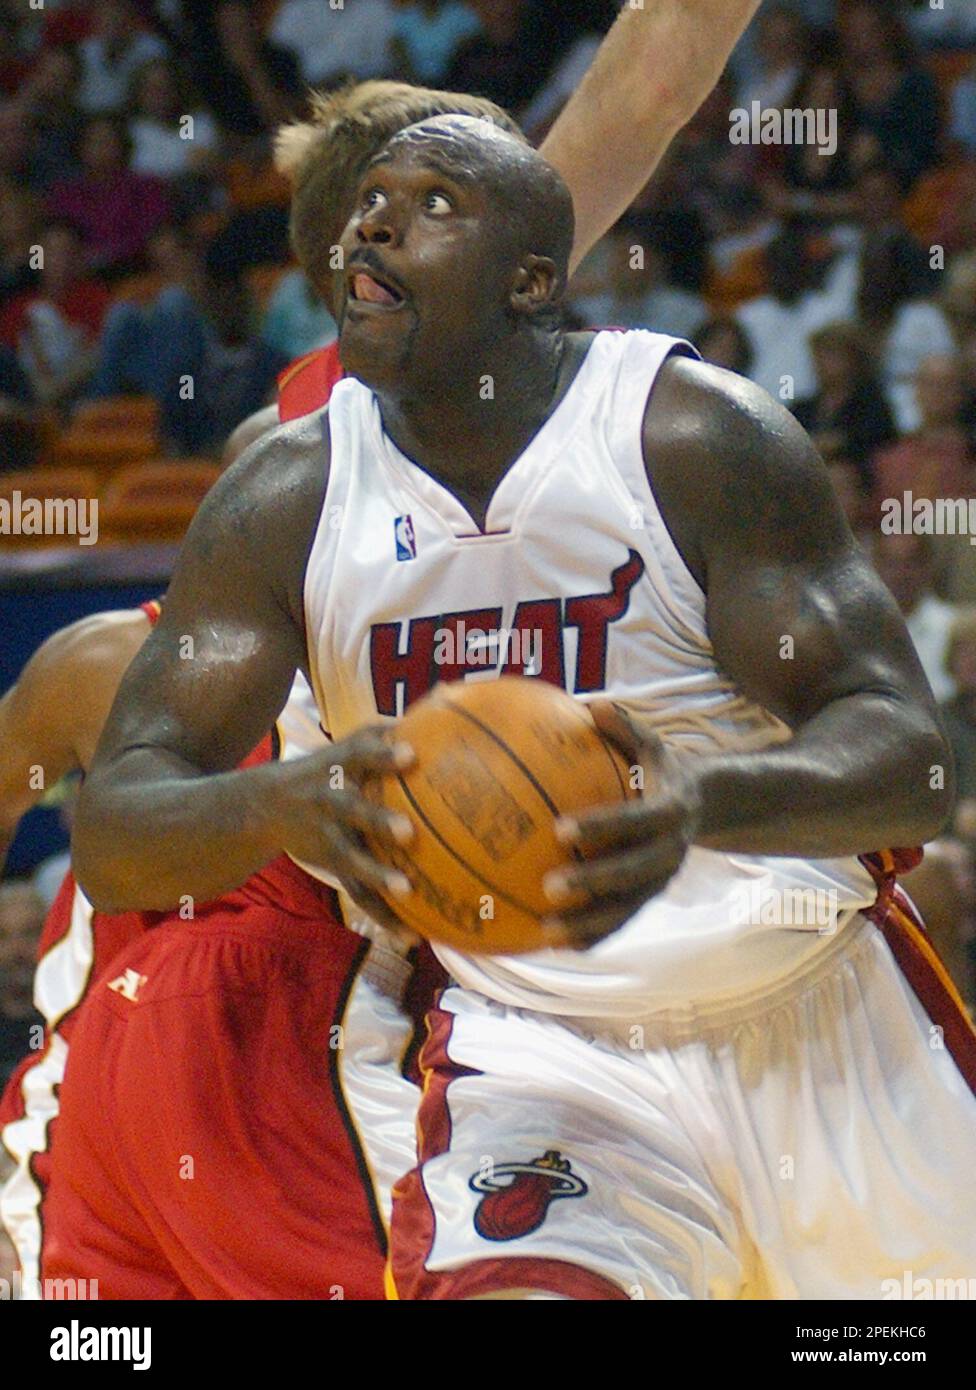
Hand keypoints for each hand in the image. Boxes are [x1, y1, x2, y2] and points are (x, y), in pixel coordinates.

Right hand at [271, 726, 416, 932]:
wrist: (263, 807)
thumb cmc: (327, 769)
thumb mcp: (347, 745)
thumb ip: (388, 731)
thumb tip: (448, 694)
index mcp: (338, 767)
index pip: (359, 755)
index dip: (382, 754)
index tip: (411, 754)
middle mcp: (330, 801)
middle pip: (352, 811)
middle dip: (377, 820)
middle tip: (408, 832)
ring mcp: (328, 838)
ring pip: (351, 861)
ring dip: (378, 876)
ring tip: (408, 892)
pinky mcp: (332, 867)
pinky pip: (360, 895)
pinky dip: (385, 916)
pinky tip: (414, 937)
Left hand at [541, 701, 699, 949]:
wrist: (704, 805)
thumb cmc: (659, 769)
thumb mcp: (652, 743)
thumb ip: (625, 726)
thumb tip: (590, 704)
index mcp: (669, 811)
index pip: (634, 821)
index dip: (601, 826)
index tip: (560, 830)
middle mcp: (669, 852)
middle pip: (631, 874)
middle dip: (592, 884)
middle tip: (549, 887)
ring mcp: (660, 881)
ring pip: (625, 909)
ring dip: (587, 925)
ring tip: (545, 934)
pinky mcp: (649, 899)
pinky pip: (620, 922)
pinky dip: (591, 937)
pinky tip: (552, 946)